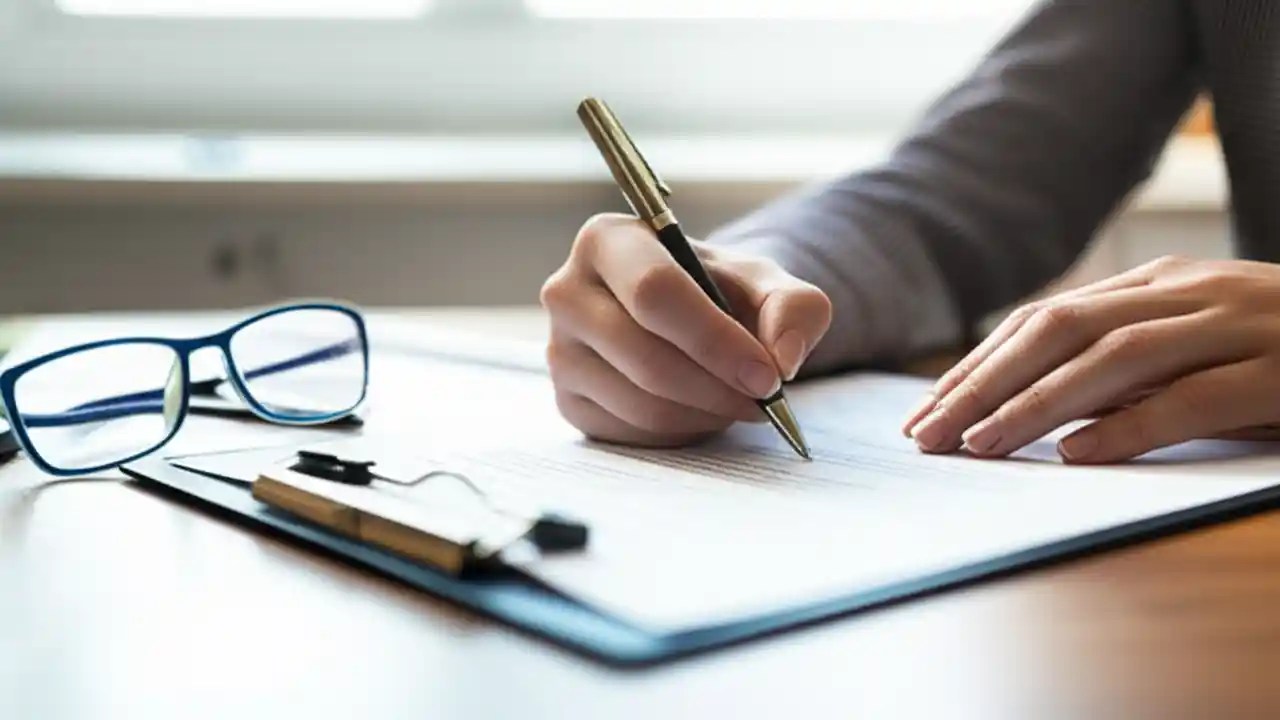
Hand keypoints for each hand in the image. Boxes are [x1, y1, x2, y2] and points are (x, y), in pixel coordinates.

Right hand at [542, 214, 831, 446]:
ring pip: (640, 402)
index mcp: (608, 240)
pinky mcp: (566, 400)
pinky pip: (630, 432)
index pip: (655, 293)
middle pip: (646, 356)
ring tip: (736, 400)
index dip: (716, 341)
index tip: (768, 375)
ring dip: (705, 413)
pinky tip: (701, 409)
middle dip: (717, 387)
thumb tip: (783, 358)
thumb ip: (794, 307)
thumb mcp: (765, 283)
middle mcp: (567, 291)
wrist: (685, 320)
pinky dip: (680, 430)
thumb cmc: (718, 292)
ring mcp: (558, 350)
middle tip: (764, 399)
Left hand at [901, 256, 1279, 462]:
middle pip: (1059, 330)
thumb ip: (1123, 362)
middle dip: (983, 384)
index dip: (978, 365)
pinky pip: (1193, 397)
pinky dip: (1130, 426)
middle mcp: (1189, 292)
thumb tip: (1030, 406)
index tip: (927, 410)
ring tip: (981, 445)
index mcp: (1159, 282)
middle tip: (927, 434)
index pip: (1043, 320)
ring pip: (1113, 357)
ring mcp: (1239, 325)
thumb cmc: (1278, 353)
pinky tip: (1077, 455)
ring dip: (1036, 404)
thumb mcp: (1192, 343)